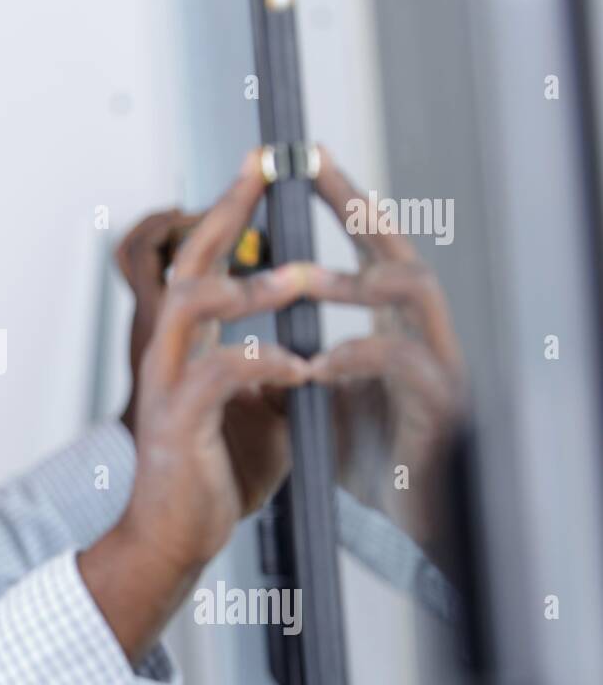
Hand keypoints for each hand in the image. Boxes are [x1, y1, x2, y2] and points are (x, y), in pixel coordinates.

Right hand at [82, 151, 353, 662]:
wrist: (172, 539)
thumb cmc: (213, 475)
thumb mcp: (256, 413)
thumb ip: (272, 374)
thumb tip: (309, 347)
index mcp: (187, 347)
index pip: (206, 264)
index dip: (232, 215)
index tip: (261, 169)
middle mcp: (168, 354)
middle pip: (190, 263)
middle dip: (228, 213)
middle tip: (262, 169)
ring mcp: (166, 385)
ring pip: (194, 309)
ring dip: (249, 287)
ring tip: (300, 276)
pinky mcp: (175, 422)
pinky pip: (216, 375)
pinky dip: (260, 363)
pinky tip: (299, 367)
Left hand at [306, 147, 468, 552]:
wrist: (405, 523)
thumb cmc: (368, 457)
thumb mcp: (321, 397)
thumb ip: (297, 356)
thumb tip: (246, 328)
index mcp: (389, 325)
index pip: (366, 249)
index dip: (338, 202)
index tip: (300, 161)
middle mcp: (418, 332)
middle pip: (396, 247)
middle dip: (354, 205)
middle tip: (312, 168)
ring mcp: (435, 364)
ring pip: (409, 290)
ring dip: (350, 280)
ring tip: (301, 279)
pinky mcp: (438, 407)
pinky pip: (403, 361)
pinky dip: (358, 355)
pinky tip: (320, 363)